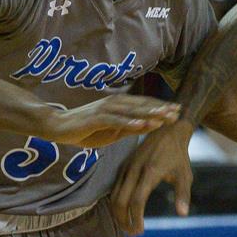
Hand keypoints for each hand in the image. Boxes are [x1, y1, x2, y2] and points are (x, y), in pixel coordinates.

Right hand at [43, 95, 179, 147]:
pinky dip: (129, 123)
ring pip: (131, 112)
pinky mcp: (95, 118)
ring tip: (166, 117)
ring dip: (149, 114)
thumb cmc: (86, 130)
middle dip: (161, 109)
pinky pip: (115, 121)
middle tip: (178, 112)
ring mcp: (105, 110)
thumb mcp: (112, 132)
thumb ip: (129, 129)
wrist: (57, 127)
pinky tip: (142, 125)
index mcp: (119, 106)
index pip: (144, 105)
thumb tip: (148, 127)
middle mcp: (114, 104)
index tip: (178, 110)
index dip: (161, 107)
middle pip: (142, 106)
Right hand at [109, 121, 191, 235]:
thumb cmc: (178, 155)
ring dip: (118, 214)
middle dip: (124, 220)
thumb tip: (182, 215)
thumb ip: (183, 194)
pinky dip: (117, 204)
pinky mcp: (122, 166)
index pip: (137, 201)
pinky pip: (114, 189)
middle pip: (120, 201)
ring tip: (128, 227)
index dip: (136, 218)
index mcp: (149, 172)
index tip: (140, 231)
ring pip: (114, 196)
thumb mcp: (185, 175)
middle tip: (133, 234)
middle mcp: (134, 170)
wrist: (166, 130)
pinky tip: (125, 214)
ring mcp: (126, 168)